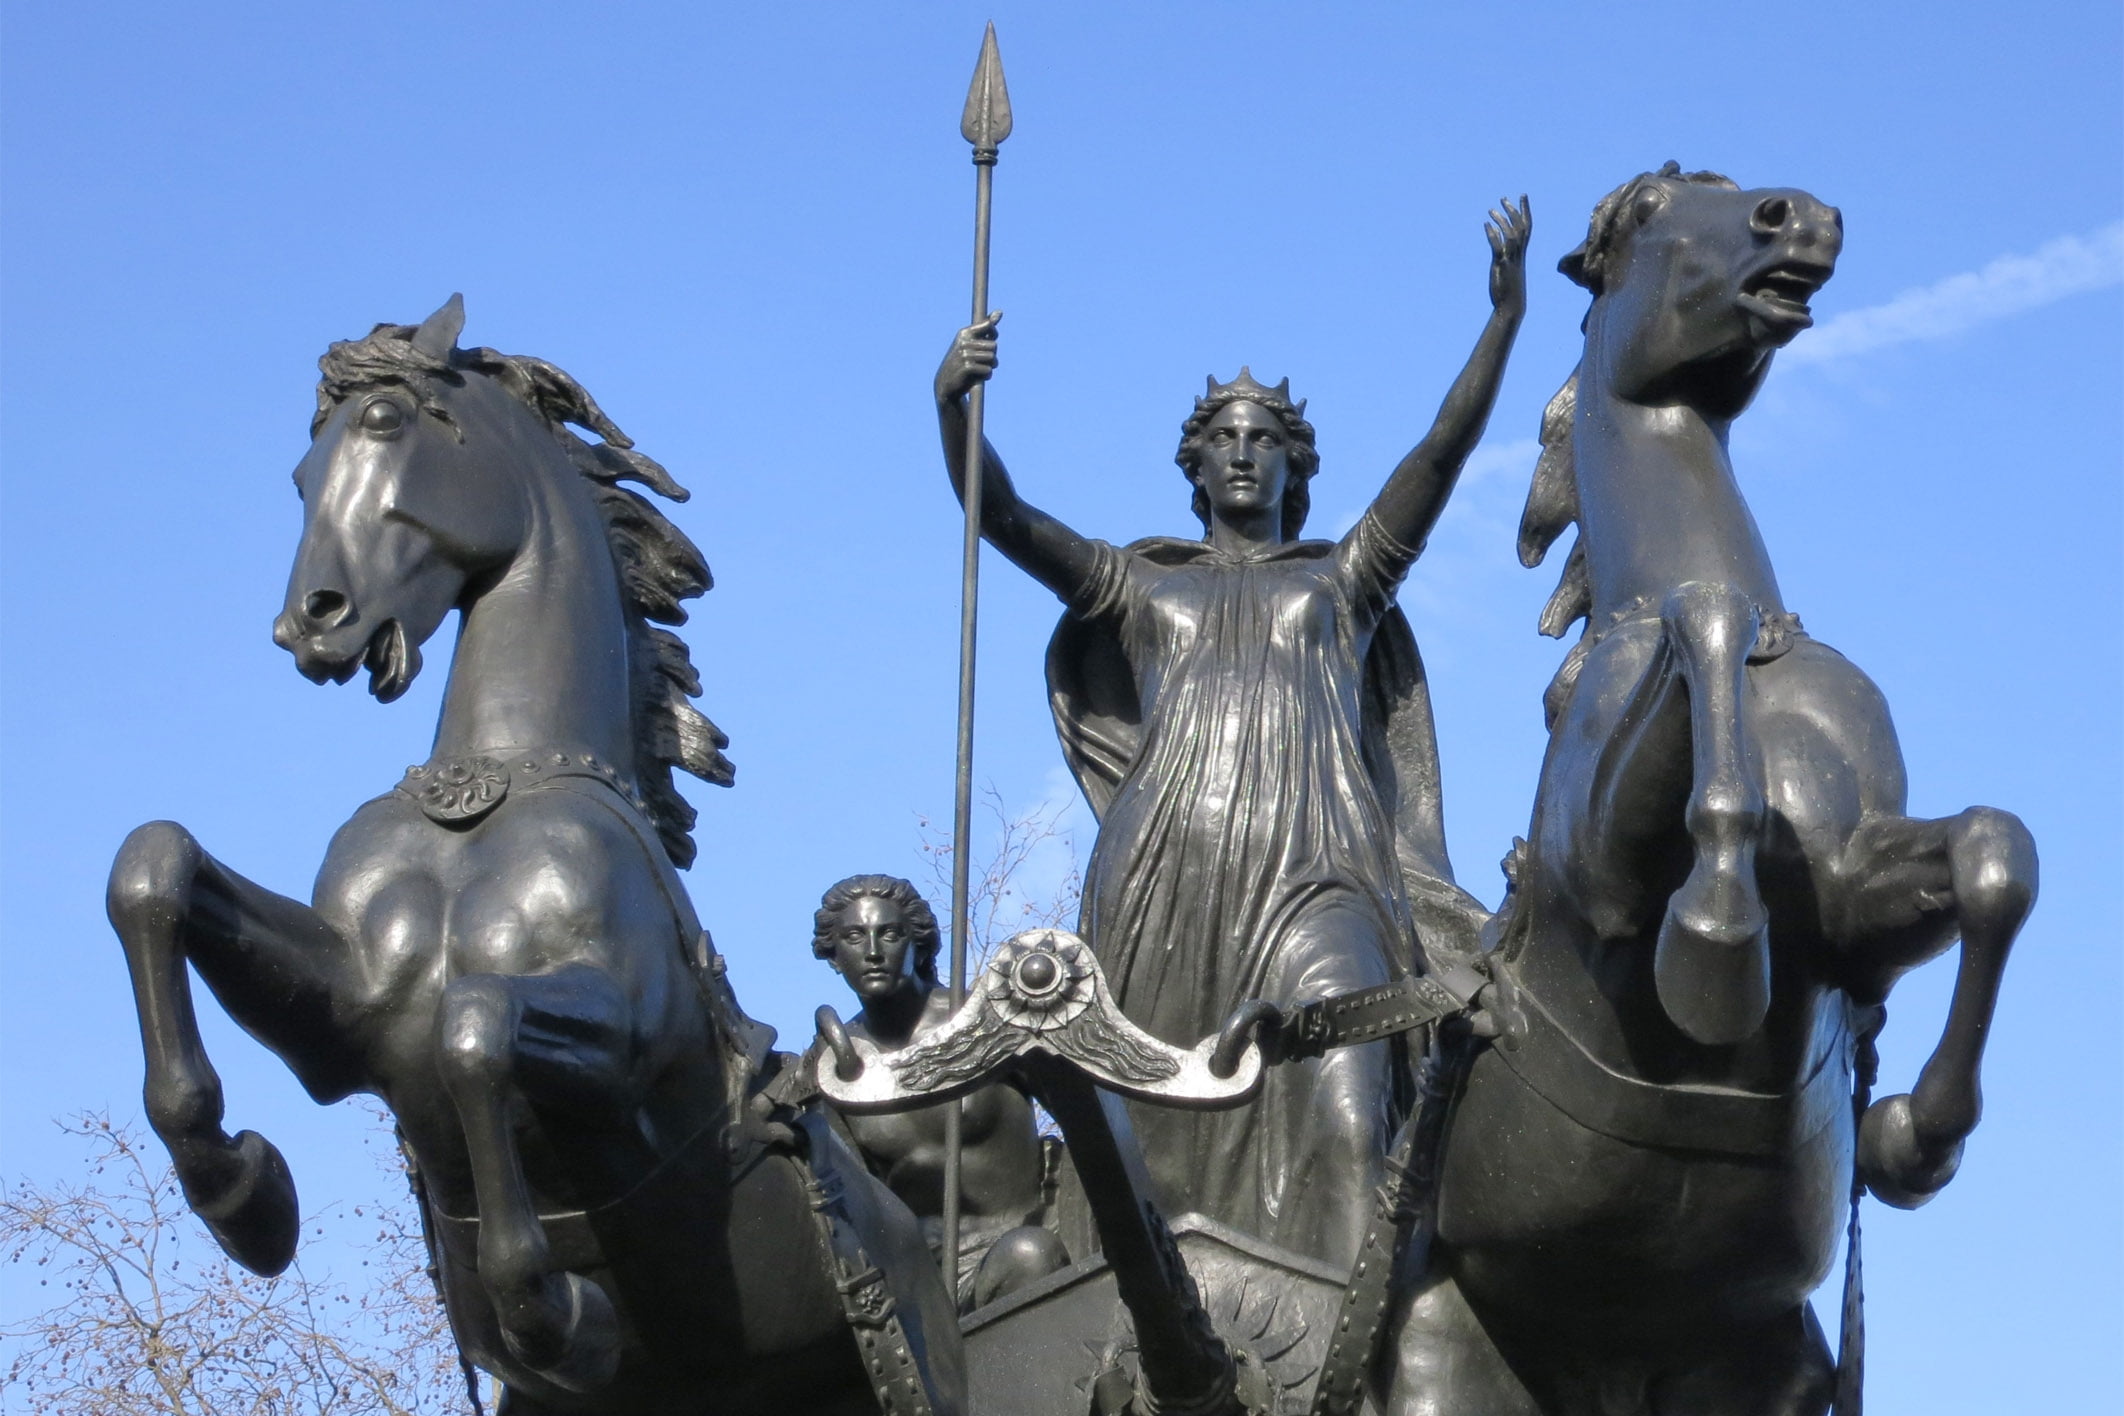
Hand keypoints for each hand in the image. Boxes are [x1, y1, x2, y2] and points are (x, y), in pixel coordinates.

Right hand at [935, 311, 1002, 403]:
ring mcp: (964, 355)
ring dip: (991, 367)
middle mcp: (964, 342)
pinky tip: (978, 378)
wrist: (946, 384)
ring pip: (992, 358)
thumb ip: (985, 327)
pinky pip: (988, 370)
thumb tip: (1000, 312)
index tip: (989, 341)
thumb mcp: (972, 342)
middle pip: (994, 346)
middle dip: (992, 356)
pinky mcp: (967, 368)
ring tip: (982, 370)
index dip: (993, 334)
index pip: (988, 325)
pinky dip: (987, 376)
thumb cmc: (963, 361)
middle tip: (984, 362)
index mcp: (964, 333)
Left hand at [1486, 196, 1530, 314]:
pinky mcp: (1501, 265)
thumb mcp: (1509, 270)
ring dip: (1502, 220)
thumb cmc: (1509, 291)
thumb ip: (1506, 258)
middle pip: (1520, 227)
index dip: (1525, 210)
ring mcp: (1511, 259)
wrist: (1511, 306)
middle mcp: (1519, 253)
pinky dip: (1493, 235)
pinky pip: (1498, 247)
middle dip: (1513, 210)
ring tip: (1491, 211)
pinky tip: (1486, 225)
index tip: (1522, 196)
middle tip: (1503, 198)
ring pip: (1511, 234)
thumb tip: (1501, 251)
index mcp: (1522, 253)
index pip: (1527, 227)